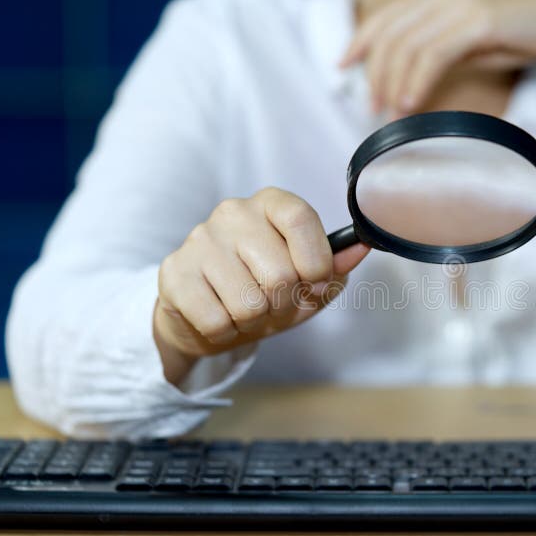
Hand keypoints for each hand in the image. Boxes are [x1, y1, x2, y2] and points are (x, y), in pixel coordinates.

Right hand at [153, 187, 369, 384]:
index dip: (315, 262)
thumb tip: (362, 246)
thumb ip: (335, 266)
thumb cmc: (264, 293)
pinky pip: (216, 320)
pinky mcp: (174, 272)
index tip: (315, 284)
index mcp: (270, 203)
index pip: (300, 219)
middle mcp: (233, 212)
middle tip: (271, 304)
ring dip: (253, 321)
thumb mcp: (307, 283)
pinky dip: (225, 332)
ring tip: (244, 310)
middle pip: (279, 273)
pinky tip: (218, 317)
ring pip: (248, 303)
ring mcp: (199, 240)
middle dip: (283, 304)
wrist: (206, 316)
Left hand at [341, 0, 535, 114]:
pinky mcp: (480, 21)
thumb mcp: (470, 41)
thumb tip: (407, 76)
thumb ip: (438, 49)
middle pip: (391, 33)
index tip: (342, 66)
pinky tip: (410, 103)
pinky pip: (435, 53)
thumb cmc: (522, 34)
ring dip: (392, 83)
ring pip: (408, 45)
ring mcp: (462, 5)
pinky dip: (417, 80)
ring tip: (390, 113)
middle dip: (374, 73)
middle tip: (371, 106)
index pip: (386, 16)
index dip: (359, 40)